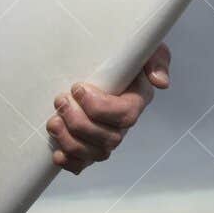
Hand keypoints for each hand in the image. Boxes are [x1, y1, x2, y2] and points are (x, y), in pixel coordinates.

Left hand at [45, 43, 170, 174]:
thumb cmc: (123, 54)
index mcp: (136, 101)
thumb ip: (156, 60)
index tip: (78, 88)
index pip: (124, 115)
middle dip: (79, 123)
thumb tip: (160, 82)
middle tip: (60, 100)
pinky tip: (57, 154)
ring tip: (53, 121)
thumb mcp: (144, 49)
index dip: (99, 107)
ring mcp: (105, 136)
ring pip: (94, 153)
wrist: (103, 58)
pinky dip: (70, 162)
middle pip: (107, 138)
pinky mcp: (87, 143)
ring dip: (70, 141)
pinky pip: (83, 163)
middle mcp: (122, 124)